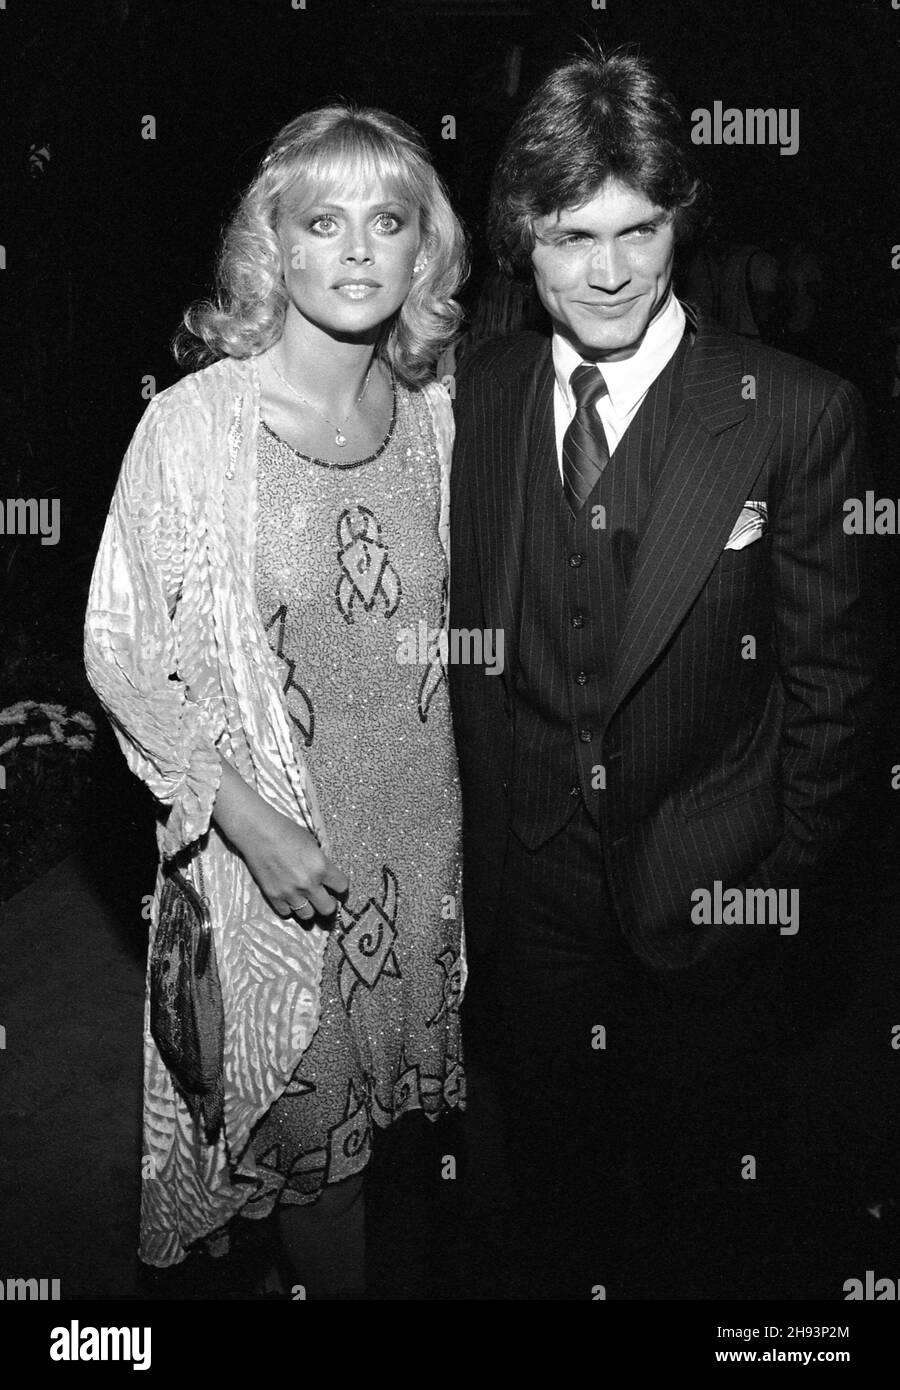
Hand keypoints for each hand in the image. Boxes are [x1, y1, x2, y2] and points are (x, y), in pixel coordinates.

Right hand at [211, 755, 347, 923]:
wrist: (257, 832)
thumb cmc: (285, 831)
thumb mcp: (312, 843)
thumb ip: (320, 862)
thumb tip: (326, 876)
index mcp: (321, 866)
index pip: (342, 887)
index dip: (340, 886)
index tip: (336, 885)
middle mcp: (308, 883)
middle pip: (328, 908)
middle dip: (329, 902)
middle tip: (324, 896)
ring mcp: (290, 892)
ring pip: (308, 915)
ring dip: (309, 907)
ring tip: (305, 898)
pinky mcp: (273, 896)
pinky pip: (287, 913)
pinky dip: (289, 907)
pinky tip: (288, 897)